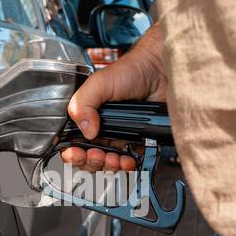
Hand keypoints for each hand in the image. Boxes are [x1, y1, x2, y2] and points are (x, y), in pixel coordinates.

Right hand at [62, 21, 166, 172]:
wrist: (161, 71)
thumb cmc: (131, 71)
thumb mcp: (99, 83)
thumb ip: (83, 103)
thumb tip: (86, 131)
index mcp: (88, 114)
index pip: (74, 141)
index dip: (73, 151)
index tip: (75, 154)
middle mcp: (102, 126)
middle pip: (90, 155)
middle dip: (91, 160)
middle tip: (97, 155)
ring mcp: (121, 134)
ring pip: (109, 161)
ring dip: (108, 165)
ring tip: (113, 158)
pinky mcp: (139, 140)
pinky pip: (130, 159)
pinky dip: (127, 164)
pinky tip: (128, 159)